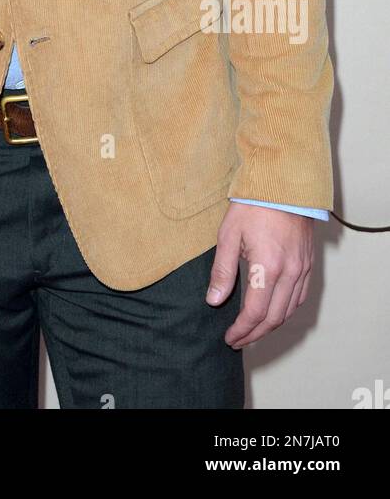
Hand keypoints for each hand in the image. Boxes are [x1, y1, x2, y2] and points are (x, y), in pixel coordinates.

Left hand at [206, 203, 313, 348]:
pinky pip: (300, 297)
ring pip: (289, 311)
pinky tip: (273, 313)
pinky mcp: (309, 264)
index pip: (255, 313)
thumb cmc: (253, 205)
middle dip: (254, 334)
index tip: (229, 337)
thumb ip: (222, 271)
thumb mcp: (229, 235)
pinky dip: (285, 312)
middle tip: (238, 340)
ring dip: (270, 326)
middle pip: (273, 318)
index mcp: (268, 267)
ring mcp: (302, 269)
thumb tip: (214, 301)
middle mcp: (290, 273)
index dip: (241, 329)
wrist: (283, 183)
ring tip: (252, 332)